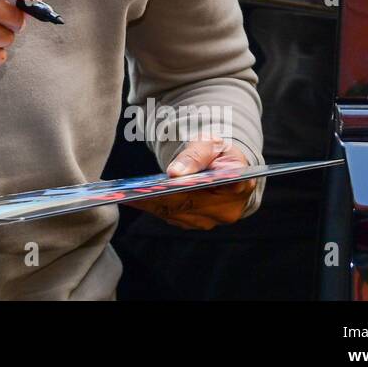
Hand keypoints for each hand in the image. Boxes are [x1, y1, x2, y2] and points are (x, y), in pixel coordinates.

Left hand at [126, 138, 257, 229]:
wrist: (221, 166)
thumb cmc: (217, 152)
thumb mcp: (209, 144)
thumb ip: (195, 156)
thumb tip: (175, 174)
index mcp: (240, 185)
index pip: (214, 189)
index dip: (188, 189)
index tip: (165, 184)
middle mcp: (229, 210)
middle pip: (189, 204)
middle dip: (160, 196)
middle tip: (133, 190)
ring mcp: (212, 220)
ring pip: (177, 213)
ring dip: (152, 204)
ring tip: (127, 194)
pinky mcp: (197, 223)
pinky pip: (172, 216)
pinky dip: (153, 207)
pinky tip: (134, 198)